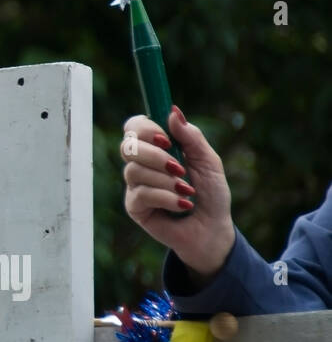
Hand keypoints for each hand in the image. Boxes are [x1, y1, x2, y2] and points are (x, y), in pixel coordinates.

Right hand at [120, 106, 234, 285]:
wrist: (213, 229)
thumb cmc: (211, 194)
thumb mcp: (208, 161)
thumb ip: (191, 137)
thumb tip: (173, 112)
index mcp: (156, 147)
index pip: (134, 126)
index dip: (144, 128)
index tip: (166, 139)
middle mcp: (141, 163)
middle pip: (128, 146)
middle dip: (156, 157)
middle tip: (180, 169)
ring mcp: (134, 185)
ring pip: (135, 171)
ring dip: (167, 181)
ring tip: (187, 192)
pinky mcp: (134, 206)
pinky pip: (141, 194)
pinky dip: (167, 198)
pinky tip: (182, 205)